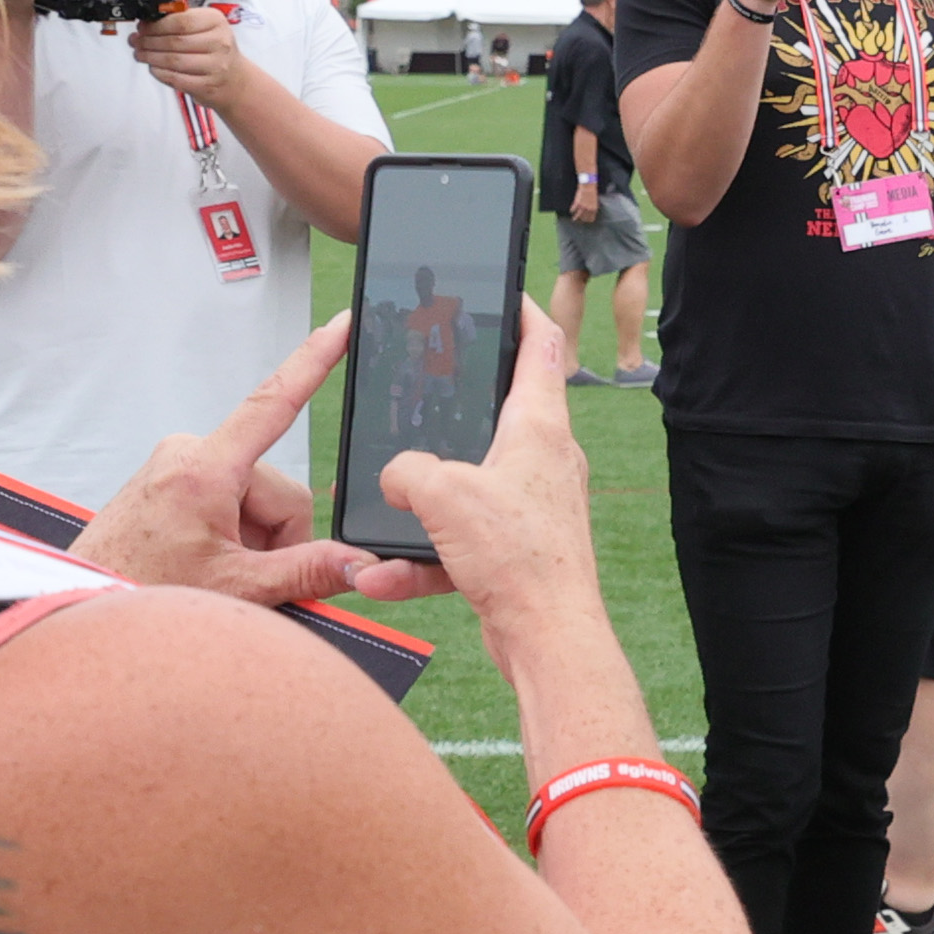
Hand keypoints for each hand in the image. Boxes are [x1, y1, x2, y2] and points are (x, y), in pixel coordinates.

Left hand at [73, 313, 445, 604]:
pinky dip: (235, 531)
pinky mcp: (173, 477)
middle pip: (277, 488)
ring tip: (221, 571)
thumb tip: (358, 563)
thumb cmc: (140, 590)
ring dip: (256, 538)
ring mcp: (179, 463)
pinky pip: (231, 496)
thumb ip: (307, 572)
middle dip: (276, 537)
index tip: (341, 326)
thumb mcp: (239, 588)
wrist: (86, 602)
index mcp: (204, 469)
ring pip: (257, 496)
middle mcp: (189, 453)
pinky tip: (210, 558)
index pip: (274, 403)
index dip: (315, 361)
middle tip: (249, 575)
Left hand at [130, 2, 251, 113]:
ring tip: (140, 54)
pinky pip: (176, 79)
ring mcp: (215, 66)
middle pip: (174, 41)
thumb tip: (147, 23)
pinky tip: (154, 68)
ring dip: (151, 57)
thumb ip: (180, 21)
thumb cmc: (216, 51)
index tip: (143, 27)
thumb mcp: (205, 27)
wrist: (235, 80)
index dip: (156, 25)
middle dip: (149, 41)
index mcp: (216, 22)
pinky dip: (160, 73)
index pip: (180, 21)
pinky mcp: (207, 86)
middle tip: (137, 42)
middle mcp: (219, 43)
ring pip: (173, 60)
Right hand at [378, 302, 606, 677]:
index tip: (500, 293)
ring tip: (384, 520)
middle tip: (420, 393)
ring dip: (422, 505)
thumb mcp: (442, 494)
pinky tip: (384, 577)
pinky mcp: (517, 551)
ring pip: (468, 487)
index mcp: (539, 427)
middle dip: (453, 407)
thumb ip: (406, 469)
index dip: (518, 312)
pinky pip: (459, 543)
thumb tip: (395, 477)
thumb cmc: (520, 559)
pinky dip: (422, 559)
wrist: (549, 640)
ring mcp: (532, 507)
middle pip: (499, 413)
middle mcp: (544, 461)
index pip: (540, 345)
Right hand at [572, 181, 600, 223]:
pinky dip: (571, 210)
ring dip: (575, 218)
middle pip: (584, 219)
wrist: (588, 186)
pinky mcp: (577, 203)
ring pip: (577, 216)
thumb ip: (593, 208)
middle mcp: (588, 209)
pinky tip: (571, 211)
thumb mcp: (595, 201)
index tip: (585, 221)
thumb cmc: (593, 192)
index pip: (591, 219)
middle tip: (579, 220)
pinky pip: (573, 210)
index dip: (588, 220)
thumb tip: (590, 212)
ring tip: (573, 219)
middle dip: (581, 220)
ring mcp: (582, 207)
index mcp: (594, 209)